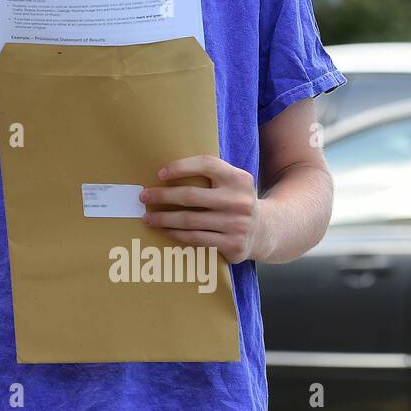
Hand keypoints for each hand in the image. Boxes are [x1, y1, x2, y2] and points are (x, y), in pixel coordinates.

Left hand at [139, 154, 263, 264]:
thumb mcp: (233, 182)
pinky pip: (196, 239)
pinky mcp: (233, 244)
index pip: (206, 165)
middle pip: (191, 196)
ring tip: (147, 217)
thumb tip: (165, 173)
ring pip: (189, 221)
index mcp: (238, 178)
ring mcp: (237, 224)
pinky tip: (164, 230)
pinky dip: (176, 234)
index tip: (160, 174)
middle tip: (143, 196)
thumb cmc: (236, 200)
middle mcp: (239, 200)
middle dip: (162, 196)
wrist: (266, 230)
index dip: (181, 167)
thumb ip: (211, 175)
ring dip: (163, 219)